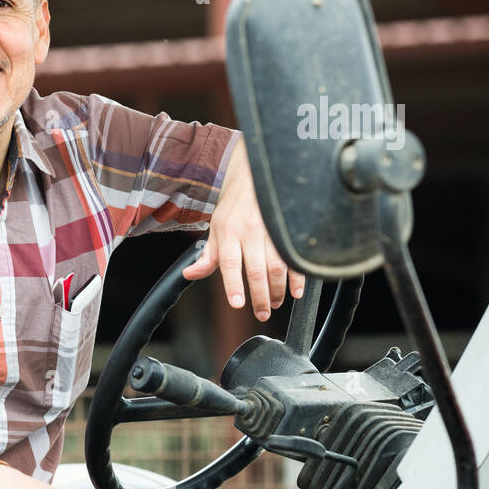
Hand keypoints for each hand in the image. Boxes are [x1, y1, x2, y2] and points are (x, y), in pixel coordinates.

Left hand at [182, 140, 303, 319]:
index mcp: (227, 231)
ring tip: (275, 303)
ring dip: (278, 290)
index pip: (228, 263)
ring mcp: (271, 229)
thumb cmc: (234, 206)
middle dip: (260, 297)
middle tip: (262, 313)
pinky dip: (298, 276)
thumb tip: (190, 275)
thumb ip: (207, 256)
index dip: (233, 285)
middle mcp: (249, 230)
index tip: (237, 304)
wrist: (255, 175)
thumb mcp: (215, 228)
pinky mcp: (288, 228)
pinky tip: (296, 291)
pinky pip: (294, 256)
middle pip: (255, 270)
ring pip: (277, 266)